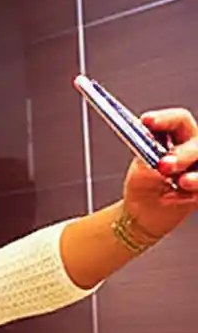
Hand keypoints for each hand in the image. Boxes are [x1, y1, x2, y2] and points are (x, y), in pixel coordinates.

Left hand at [122, 108, 197, 238]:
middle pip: (197, 144)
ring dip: (195, 177)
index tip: (147, 121)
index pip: (178, 121)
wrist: (143, 213)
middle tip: (164, 165)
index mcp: (176, 138)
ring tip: (181, 182)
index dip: (165, 119)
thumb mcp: (140, 171)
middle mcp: (192, 150)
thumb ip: (149, 160)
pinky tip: (171, 198)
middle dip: (182, 155)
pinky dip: (189, 195)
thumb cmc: (143, 186)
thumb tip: (157, 159)